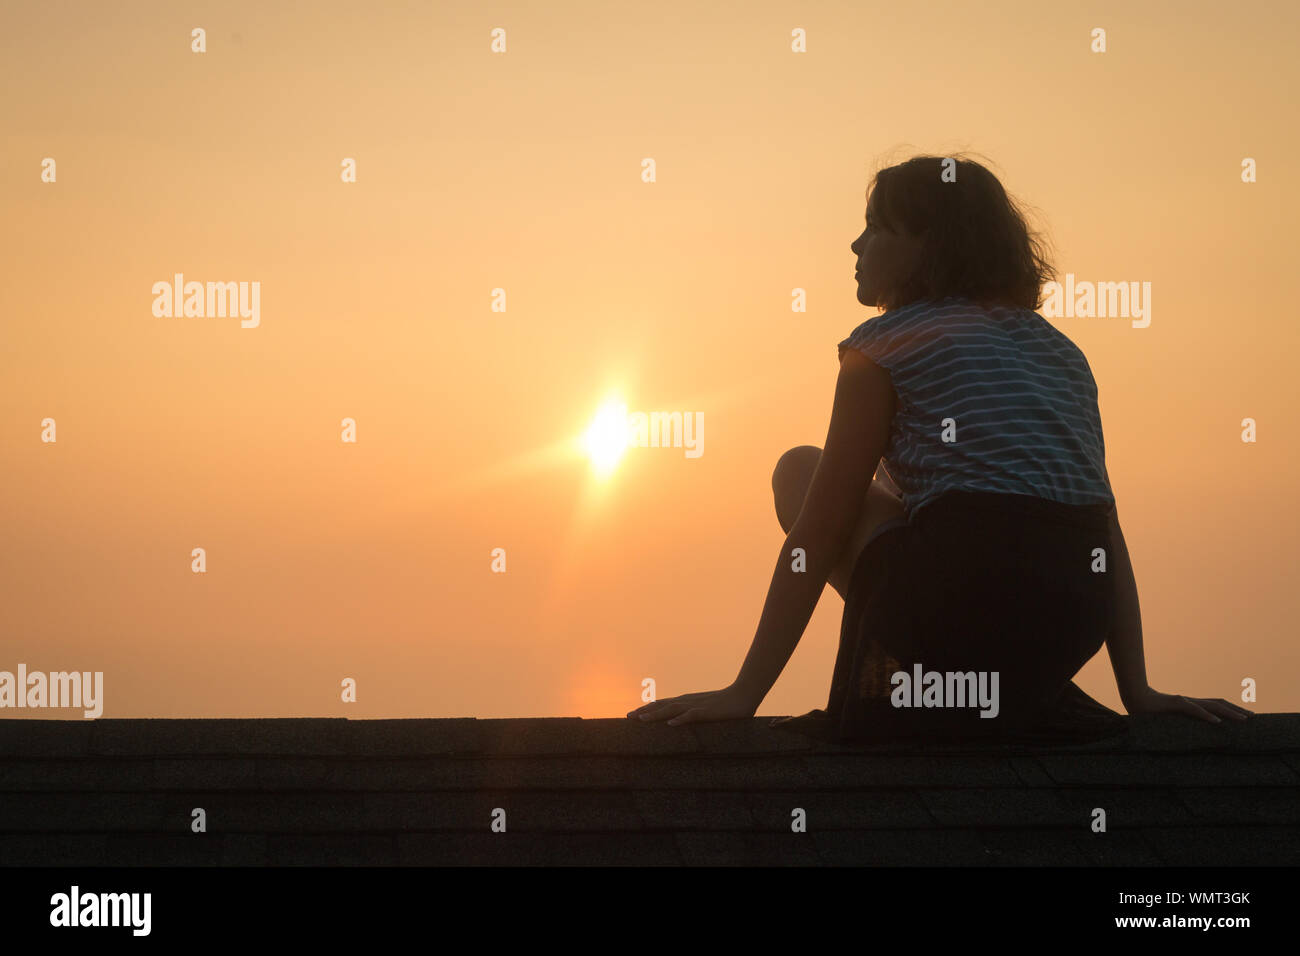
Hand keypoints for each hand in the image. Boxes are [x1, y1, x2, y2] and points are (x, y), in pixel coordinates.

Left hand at [626, 684, 760, 725]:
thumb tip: (685, 725)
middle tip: (628, 717)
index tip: (633, 714)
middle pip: (662, 706)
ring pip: (672, 710)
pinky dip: (681, 719)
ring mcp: (697, 706)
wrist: (745, 694)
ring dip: (656, 714)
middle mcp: (688, 702)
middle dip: (644, 711)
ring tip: (641, 719)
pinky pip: (692, 716)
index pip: (663, 705)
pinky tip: (671, 724)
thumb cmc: (727, 705)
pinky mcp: (708, 711)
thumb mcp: (707, 712)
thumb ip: (696, 718)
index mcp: (687, 702)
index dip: (648, 709)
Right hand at [1123, 686, 1251, 723]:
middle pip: (1219, 704)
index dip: (1231, 709)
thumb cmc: (1148, 710)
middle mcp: (1191, 701)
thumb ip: (1178, 723)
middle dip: (1237, 710)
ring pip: (1212, 706)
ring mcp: (1185, 701)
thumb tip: (1187, 734)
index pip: (1215, 705)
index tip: (1245, 716)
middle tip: (1253, 717)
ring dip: (1229, 713)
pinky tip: (1217, 722)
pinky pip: (1195, 710)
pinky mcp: (1176, 704)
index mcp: (1191, 704)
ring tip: (1244, 719)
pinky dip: (1207, 716)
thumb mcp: (1168, 719)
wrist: (1133, 698)